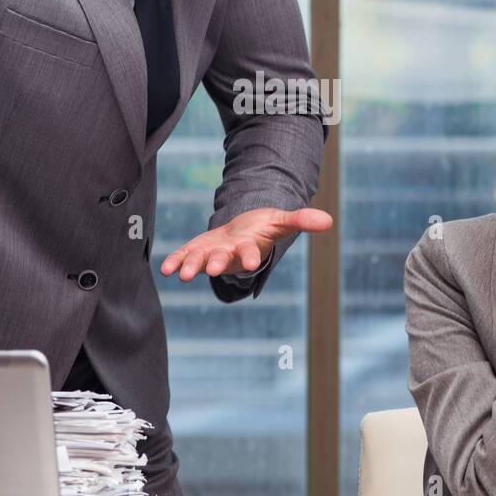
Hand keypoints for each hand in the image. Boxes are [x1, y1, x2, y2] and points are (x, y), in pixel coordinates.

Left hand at [160, 206, 332, 281]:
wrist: (242, 232)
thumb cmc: (262, 228)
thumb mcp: (281, 220)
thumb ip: (301, 220)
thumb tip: (329, 220)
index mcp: (250, 248)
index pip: (252, 253)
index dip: (251, 257)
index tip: (251, 263)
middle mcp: (230, 255)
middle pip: (224, 261)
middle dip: (217, 264)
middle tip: (210, 271)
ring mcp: (212, 254)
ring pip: (202, 262)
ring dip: (192, 267)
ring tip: (184, 276)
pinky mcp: (197, 250)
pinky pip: (184, 257)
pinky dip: (176, 262)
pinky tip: (166, 268)